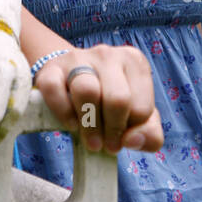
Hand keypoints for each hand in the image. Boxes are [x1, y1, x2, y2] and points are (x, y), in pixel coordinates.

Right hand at [35, 44, 163, 154]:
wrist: (73, 80)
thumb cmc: (111, 102)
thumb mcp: (139, 117)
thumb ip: (150, 135)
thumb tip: (132, 141)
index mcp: (135, 62)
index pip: (142, 108)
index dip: (132, 130)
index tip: (123, 136)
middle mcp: (108, 54)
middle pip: (117, 99)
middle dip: (113, 131)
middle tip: (108, 146)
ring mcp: (77, 58)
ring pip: (86, 91)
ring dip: (90, 126)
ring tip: (92, 142)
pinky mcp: (51, 68)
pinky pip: (53, 89)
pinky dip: (63, 112)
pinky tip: (71, 124)